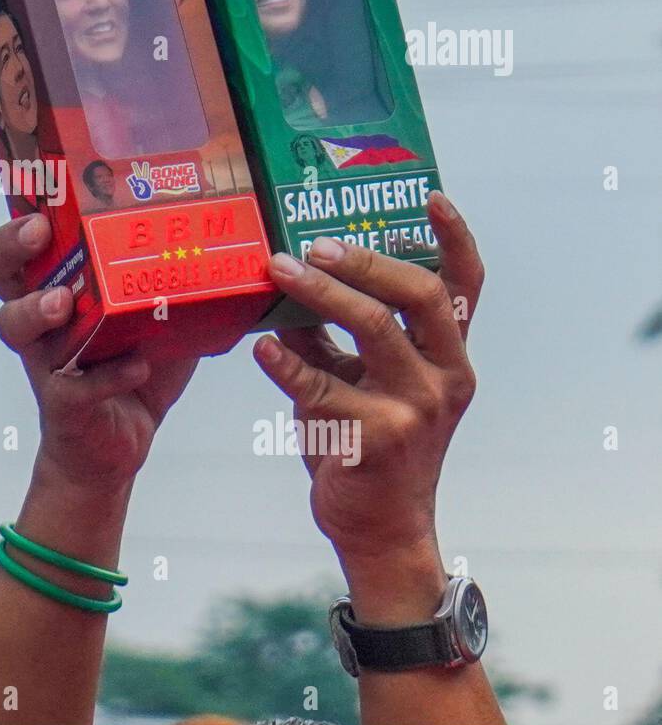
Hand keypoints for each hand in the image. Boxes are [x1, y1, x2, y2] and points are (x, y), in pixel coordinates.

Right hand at [0, 214, 196, 493]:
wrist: (119, 442)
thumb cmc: (133, 365)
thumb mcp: (157, 314)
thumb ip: (175, 279)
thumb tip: (222, 236)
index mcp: (58, 283)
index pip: (22, 236)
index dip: (18, 216)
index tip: (41, 205)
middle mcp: (39, 315)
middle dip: (9, 245)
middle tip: (38, 234)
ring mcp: (44, 356)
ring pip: (15, 324)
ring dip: (38, 308)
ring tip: (65, 302)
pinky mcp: (62, 399)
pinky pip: (74, 384)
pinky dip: (109, 373)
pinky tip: (137, 366)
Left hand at [252, 191, 482, 618]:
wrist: (380, 528)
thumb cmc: (367, 442)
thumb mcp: (361, 382)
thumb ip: (332, 336)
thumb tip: (285, 280)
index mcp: (448, 359)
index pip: (465, 289)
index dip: (454, 240)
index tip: (431, 196)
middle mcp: (445, 378)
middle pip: (419, 295)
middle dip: (366, 259)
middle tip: (314, 243)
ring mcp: (416, 409)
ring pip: (372, 328)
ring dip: (319, 292)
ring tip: (276, 270)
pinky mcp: (377, 439)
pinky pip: (322, 386)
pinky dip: (286, 363)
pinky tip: (260, 347)